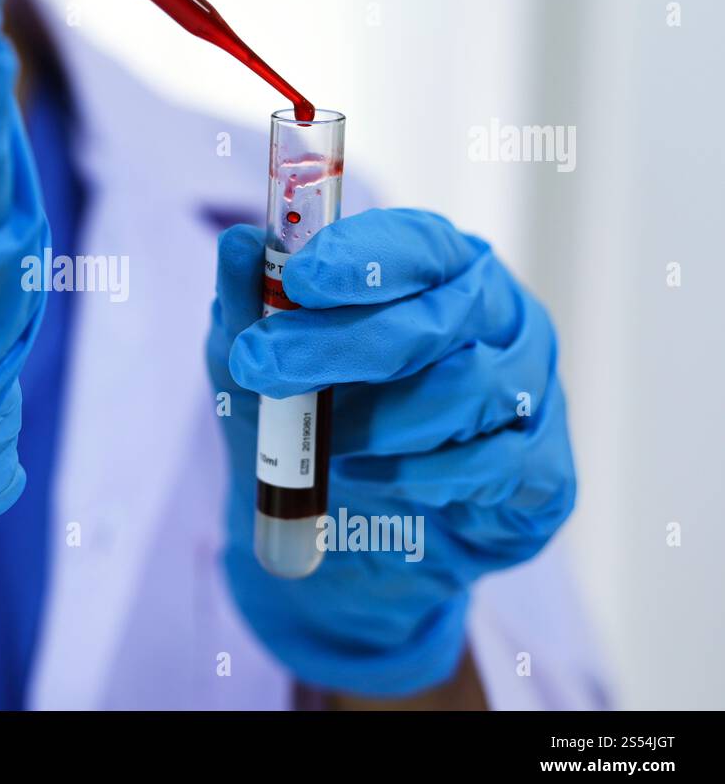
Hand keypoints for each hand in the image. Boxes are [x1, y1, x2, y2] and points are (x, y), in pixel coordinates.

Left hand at [207, 209, 575, 695]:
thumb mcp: (256, 362)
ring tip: (326, 445)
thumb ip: (247, 304)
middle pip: (436, 319)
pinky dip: (422, 477)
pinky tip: (376, 480)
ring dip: (379, 422)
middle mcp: (500, 318)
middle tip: (262, 365)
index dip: (361, 259)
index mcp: (440, 270)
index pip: (418, 244)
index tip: (299, 279)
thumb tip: (237, 242)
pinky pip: (497, 467)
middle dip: (339, 344)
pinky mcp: (546, 473)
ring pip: (469, 391)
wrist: (347, 540)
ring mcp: (533, 392)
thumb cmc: (308, 422)